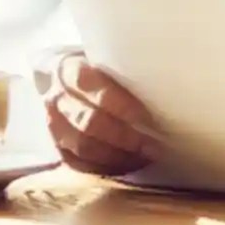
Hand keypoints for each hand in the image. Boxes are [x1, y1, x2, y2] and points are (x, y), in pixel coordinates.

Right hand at [42, 52, 161, 175]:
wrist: (57, 74)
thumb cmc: (96, 65)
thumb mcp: (107, 56)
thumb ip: (125, 69)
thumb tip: (172, 80)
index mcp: (69, 68)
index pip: (92, 87)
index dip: (121, 105)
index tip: (149, 118)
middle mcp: (56, 97)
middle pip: (89, 122)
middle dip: (125, 137)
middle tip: (154, 145)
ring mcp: (52, 123)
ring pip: (83, 146)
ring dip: (116, 156)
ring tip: (144, 157)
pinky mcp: (56, 145)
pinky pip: (77, 164)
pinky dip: (104, 167)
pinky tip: (128, 165)